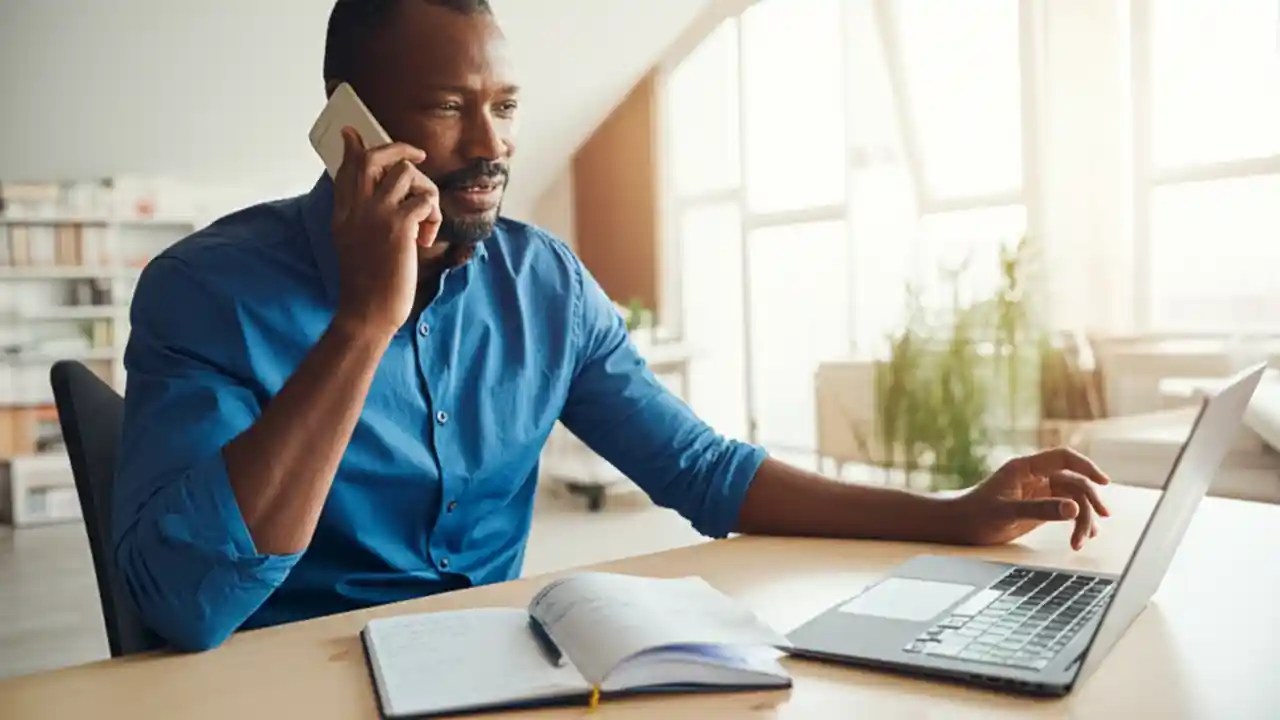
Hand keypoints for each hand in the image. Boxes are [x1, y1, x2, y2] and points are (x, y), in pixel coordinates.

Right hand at [331, 127, 441, 338]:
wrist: (367, 312)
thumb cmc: (366, 284)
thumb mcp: (352, 245)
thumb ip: (359, 219)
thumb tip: (374, 202)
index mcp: (343, 213)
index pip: (347, 168)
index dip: (354, 148)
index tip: (355, 134)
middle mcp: (356, 208)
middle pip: (374, 157)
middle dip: (400, 149)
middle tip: (419, 155)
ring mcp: (376, 214)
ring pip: (407, 173)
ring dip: (426, 191)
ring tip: (426, 219)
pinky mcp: (399, 226)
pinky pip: (425, 199)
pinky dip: (433, 216)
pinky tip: (427, 238)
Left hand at [950, 447, 1111, 549]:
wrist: (959, 526)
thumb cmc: (976, 515)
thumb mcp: (1007, 513)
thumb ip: (1040, 510)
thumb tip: (1074, 508)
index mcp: (1025, 468)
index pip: (1063, 458)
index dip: (1086, 466)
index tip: (1103, 482)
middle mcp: (1035, 476)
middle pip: (1073, 480)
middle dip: (1089, 500)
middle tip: (1101, 519)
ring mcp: (1039, 491)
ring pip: (1073, 497)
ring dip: (1083, 517)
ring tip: (1082, 541)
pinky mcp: (1040, 506)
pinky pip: (1066, 508)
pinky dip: (1077, 521)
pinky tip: (1083, 537)